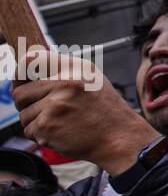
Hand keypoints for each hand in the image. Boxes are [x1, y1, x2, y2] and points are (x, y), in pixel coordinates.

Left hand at [13, 48, 157, 174]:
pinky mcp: (47, 126)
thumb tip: (31, 69)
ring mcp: (54, 105)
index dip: (21, 72)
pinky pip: (29, 131)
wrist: (119, 136)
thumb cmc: (105, 109)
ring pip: (23, 114)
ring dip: (36, 122)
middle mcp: (63, 83)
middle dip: (26, 104)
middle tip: (43, 109)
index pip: (31, 59)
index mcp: (74, 68)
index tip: (23, 81)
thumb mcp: (92, 78)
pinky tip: (61, 132)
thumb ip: (64, 71)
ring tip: (60, 122)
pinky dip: (41, 135)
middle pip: (19, 92)